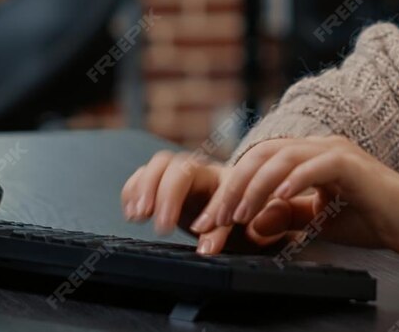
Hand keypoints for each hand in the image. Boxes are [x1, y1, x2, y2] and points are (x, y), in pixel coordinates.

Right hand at [121, 150, 299, 253]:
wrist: (249, 216)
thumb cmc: (257, 221)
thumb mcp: (267, 225)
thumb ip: (266, 224)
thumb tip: (246, 231)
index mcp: (227, 177)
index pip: (202, 178)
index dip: (183, 200)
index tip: (182, 229)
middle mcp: (202, 171)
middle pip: (175, 166)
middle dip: (163, 193)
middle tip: (156, 224)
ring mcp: (181, 177)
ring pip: (158, 166)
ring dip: (143, 187)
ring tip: (137, 216)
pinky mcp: (165, 187)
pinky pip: (143, 176)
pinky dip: (133, 190)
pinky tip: (131, 212)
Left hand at [188, 136, 398, 257]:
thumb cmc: (374, 220)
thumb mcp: (318, 222)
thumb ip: (286, 217)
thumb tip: (253, 221)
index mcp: (309, 156)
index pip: (259, 164)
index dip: (231, 190)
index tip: (211, 222)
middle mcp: (319, 147)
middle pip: (262, 156)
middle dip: (233, 188)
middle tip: (214, 220)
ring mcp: (336, 151)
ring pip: (283, 157)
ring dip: (256, 187)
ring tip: (239, 214)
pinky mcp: (353, 165)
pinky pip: (317, 166)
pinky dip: (295, 181)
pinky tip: (279, 199)